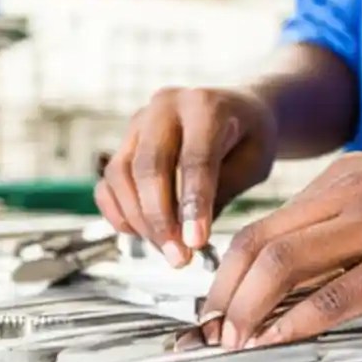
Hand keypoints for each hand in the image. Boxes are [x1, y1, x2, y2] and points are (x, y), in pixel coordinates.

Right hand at [95, 87, 277, 266]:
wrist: (239, 112)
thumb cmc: (250, 139)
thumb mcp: (253, 164)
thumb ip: (221, 192)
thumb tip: (188, 237)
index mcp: (205, 105)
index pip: (194, 158)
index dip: (193, 205)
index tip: (196, 242)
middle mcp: (165, 106)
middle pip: (149, 166)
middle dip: (160, 219)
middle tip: (178, 257)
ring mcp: (139, 123)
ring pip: (120, 174)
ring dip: (139, 220)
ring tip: (167, 250)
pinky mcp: (124, 143)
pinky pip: (108, 182)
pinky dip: (118, 212)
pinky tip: (141, 235)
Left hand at [199, 151, 361, 348]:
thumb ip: (348, 224)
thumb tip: (302, 277)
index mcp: (346, 177)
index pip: (263, 225)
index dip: (225, 273)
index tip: (216, 309)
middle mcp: (354, 191)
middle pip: (258, 243)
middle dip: (223, 295)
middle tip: (210, 334)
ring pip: (285, 264)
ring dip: (248, 310)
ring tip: (234, 344)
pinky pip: (337, 294)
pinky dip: (296, 322)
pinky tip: (279, 341)